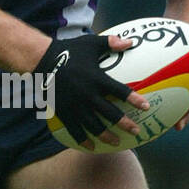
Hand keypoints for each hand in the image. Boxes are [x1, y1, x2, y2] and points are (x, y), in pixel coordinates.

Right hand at [36, 33, 149, 150]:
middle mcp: (87, 94)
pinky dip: (83, 139)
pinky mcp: (64, 111)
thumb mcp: (90, 43)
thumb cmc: (69, 50)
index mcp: (96, 78)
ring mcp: (75, 105)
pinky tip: (91, 146)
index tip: (146, 107)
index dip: (134, 99)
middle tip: (136, 131)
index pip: (120, 91)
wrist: (42, 60)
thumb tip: (130, 42)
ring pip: (94, 125)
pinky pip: (75, 129)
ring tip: (117, 142)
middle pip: (110, 113)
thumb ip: (110, 43)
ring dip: (106, 136)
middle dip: (125, 123)